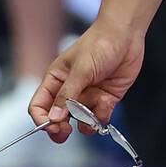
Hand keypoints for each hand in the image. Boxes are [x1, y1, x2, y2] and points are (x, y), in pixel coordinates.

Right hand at [29, 20, 144, 142]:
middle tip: (67, 131)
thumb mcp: (80, 69)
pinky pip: (100, 117)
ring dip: (86, 121)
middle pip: (58, 119)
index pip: (39, 106)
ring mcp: (88, 96)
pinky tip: (107, 100)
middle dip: (61, 128)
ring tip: (94, 109)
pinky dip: (103, 114)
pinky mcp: (105, 99)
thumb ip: (67, 95)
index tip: (52, 127)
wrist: (126, 35)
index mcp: (55, 80)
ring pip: (80, 122)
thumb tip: (53, 118)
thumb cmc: (99, 44)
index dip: (42, 120)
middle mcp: (70, 91)